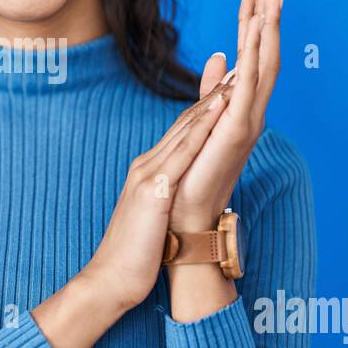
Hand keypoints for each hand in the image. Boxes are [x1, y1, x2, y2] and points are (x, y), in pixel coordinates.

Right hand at [83, 87, 231, 312]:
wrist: (109, 281)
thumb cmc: (133, 258)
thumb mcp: (152, 220)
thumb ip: (163, 201)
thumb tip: (179, 197)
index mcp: (148, 173)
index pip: (182, 134)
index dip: (205, 109)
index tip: (229, 88)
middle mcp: (147, 166)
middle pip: (185, 123)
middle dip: (213, 94)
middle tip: (239, 67)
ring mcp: (148, 176)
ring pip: (186, 129)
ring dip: (213, 100)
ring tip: (237, 76)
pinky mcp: (153, 191)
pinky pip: (183, 153)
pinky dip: (203, 127)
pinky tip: (219, 109)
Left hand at [166, 0, 282, 231]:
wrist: (186, 217)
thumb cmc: (192, 176)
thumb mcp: (200, 122)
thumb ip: (213, 90)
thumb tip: (222, 56)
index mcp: (241, 108)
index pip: (252, 57)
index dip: (255, 22)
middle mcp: (251, 112)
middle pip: (264, 55)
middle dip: (269, 17)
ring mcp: (247, 121)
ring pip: (263, 66)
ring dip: (267, 29)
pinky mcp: (236, 131)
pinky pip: (248, 87)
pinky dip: (254, 58)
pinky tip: (256, 32)